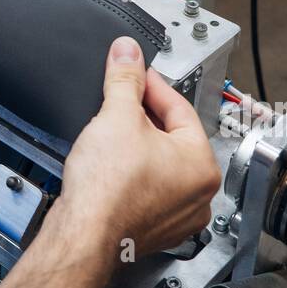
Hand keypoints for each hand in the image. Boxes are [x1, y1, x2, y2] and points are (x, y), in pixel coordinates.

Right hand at [0, 37, 220, 287]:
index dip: (151, 84)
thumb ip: (125, 79)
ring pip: (158, 164)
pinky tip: (110, 166)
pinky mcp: (153, 228)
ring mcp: (177, 215)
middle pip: (170, 136)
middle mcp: (198, 194)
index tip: (134, 71)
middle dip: (142, 115)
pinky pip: (147, 188)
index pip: (179, 107)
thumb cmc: (108, 190)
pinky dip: (131, 173)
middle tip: (119, 99)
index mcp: (202, 164)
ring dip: (136, 145)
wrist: (83, 235)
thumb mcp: (117, 116)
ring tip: (111, 133)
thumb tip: (127, 52)